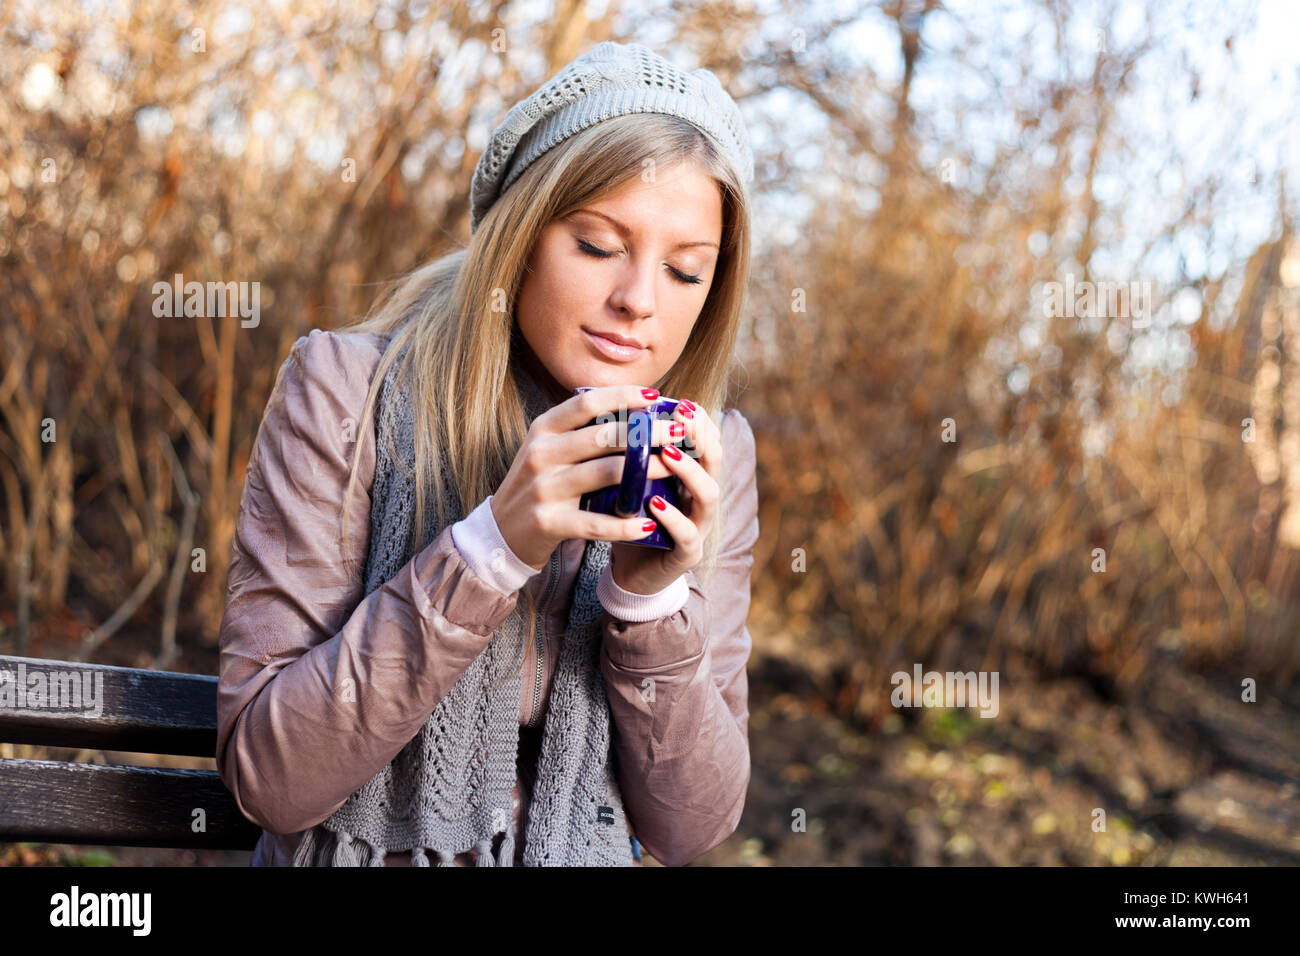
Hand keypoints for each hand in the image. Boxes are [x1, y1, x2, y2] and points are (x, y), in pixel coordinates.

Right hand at [491, 384, 681, 570]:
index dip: (623, 396)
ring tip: (676, 469)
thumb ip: (580, 430)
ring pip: (607, 474)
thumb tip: (632, 408)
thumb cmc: (537, 485)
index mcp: (543, 429)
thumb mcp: (547, 448)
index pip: (587, 403)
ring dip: (647, 471)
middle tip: (678, 432)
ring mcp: (544, 488)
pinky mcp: (550, 523)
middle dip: (647, 433)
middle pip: (604, 435)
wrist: (501, 532)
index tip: (656, 395)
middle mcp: (541, 454)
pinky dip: (625, 525)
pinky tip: (649, 525)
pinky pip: (596, 522)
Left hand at [610, 398, 721, 594]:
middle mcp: (701, 498)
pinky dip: (673, 517)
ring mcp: (699, 526)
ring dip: (689, 471)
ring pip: (709, 494)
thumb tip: (605, 408)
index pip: (706, 441)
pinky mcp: (687, 554)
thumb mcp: (631, 482)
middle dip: (701, 436)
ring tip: (666, 453)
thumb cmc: (630, 519)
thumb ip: (629, 453)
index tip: (680, 401)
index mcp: (691, 477)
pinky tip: (655, 503)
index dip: (699, 421)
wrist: (630, 571)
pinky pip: (687, 533)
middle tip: (680, 416)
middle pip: (715, 461)